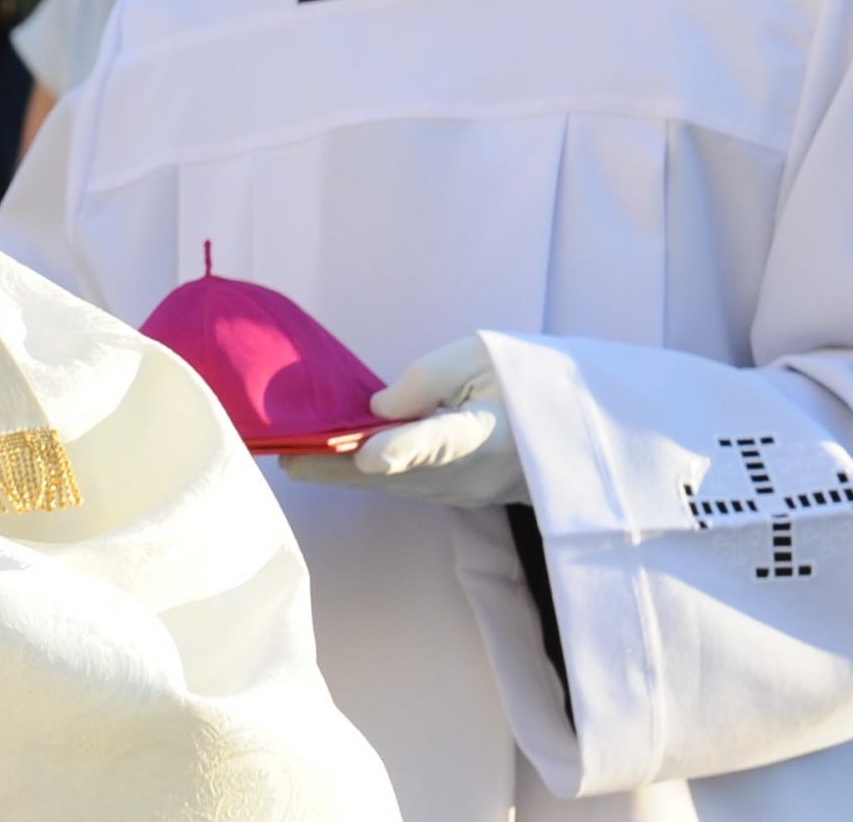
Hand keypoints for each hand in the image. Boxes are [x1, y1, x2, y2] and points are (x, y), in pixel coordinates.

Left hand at [282, 336, 526, 507]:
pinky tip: (320, 454)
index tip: (367, 456)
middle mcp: (471, 473)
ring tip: (287, 452)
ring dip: (340, 470)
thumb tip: (376, 408)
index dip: (405, 449)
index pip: (444, 441)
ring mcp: (457, 492)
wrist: (569, 432)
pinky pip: (397, 485)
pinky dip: (358, 471)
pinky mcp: (446, 497)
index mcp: (491, 432)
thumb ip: (430, 378)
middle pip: (398, 473)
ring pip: (390, 484)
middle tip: (283, 452)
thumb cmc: (522, 380)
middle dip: (338, 464)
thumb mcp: (483, 356)